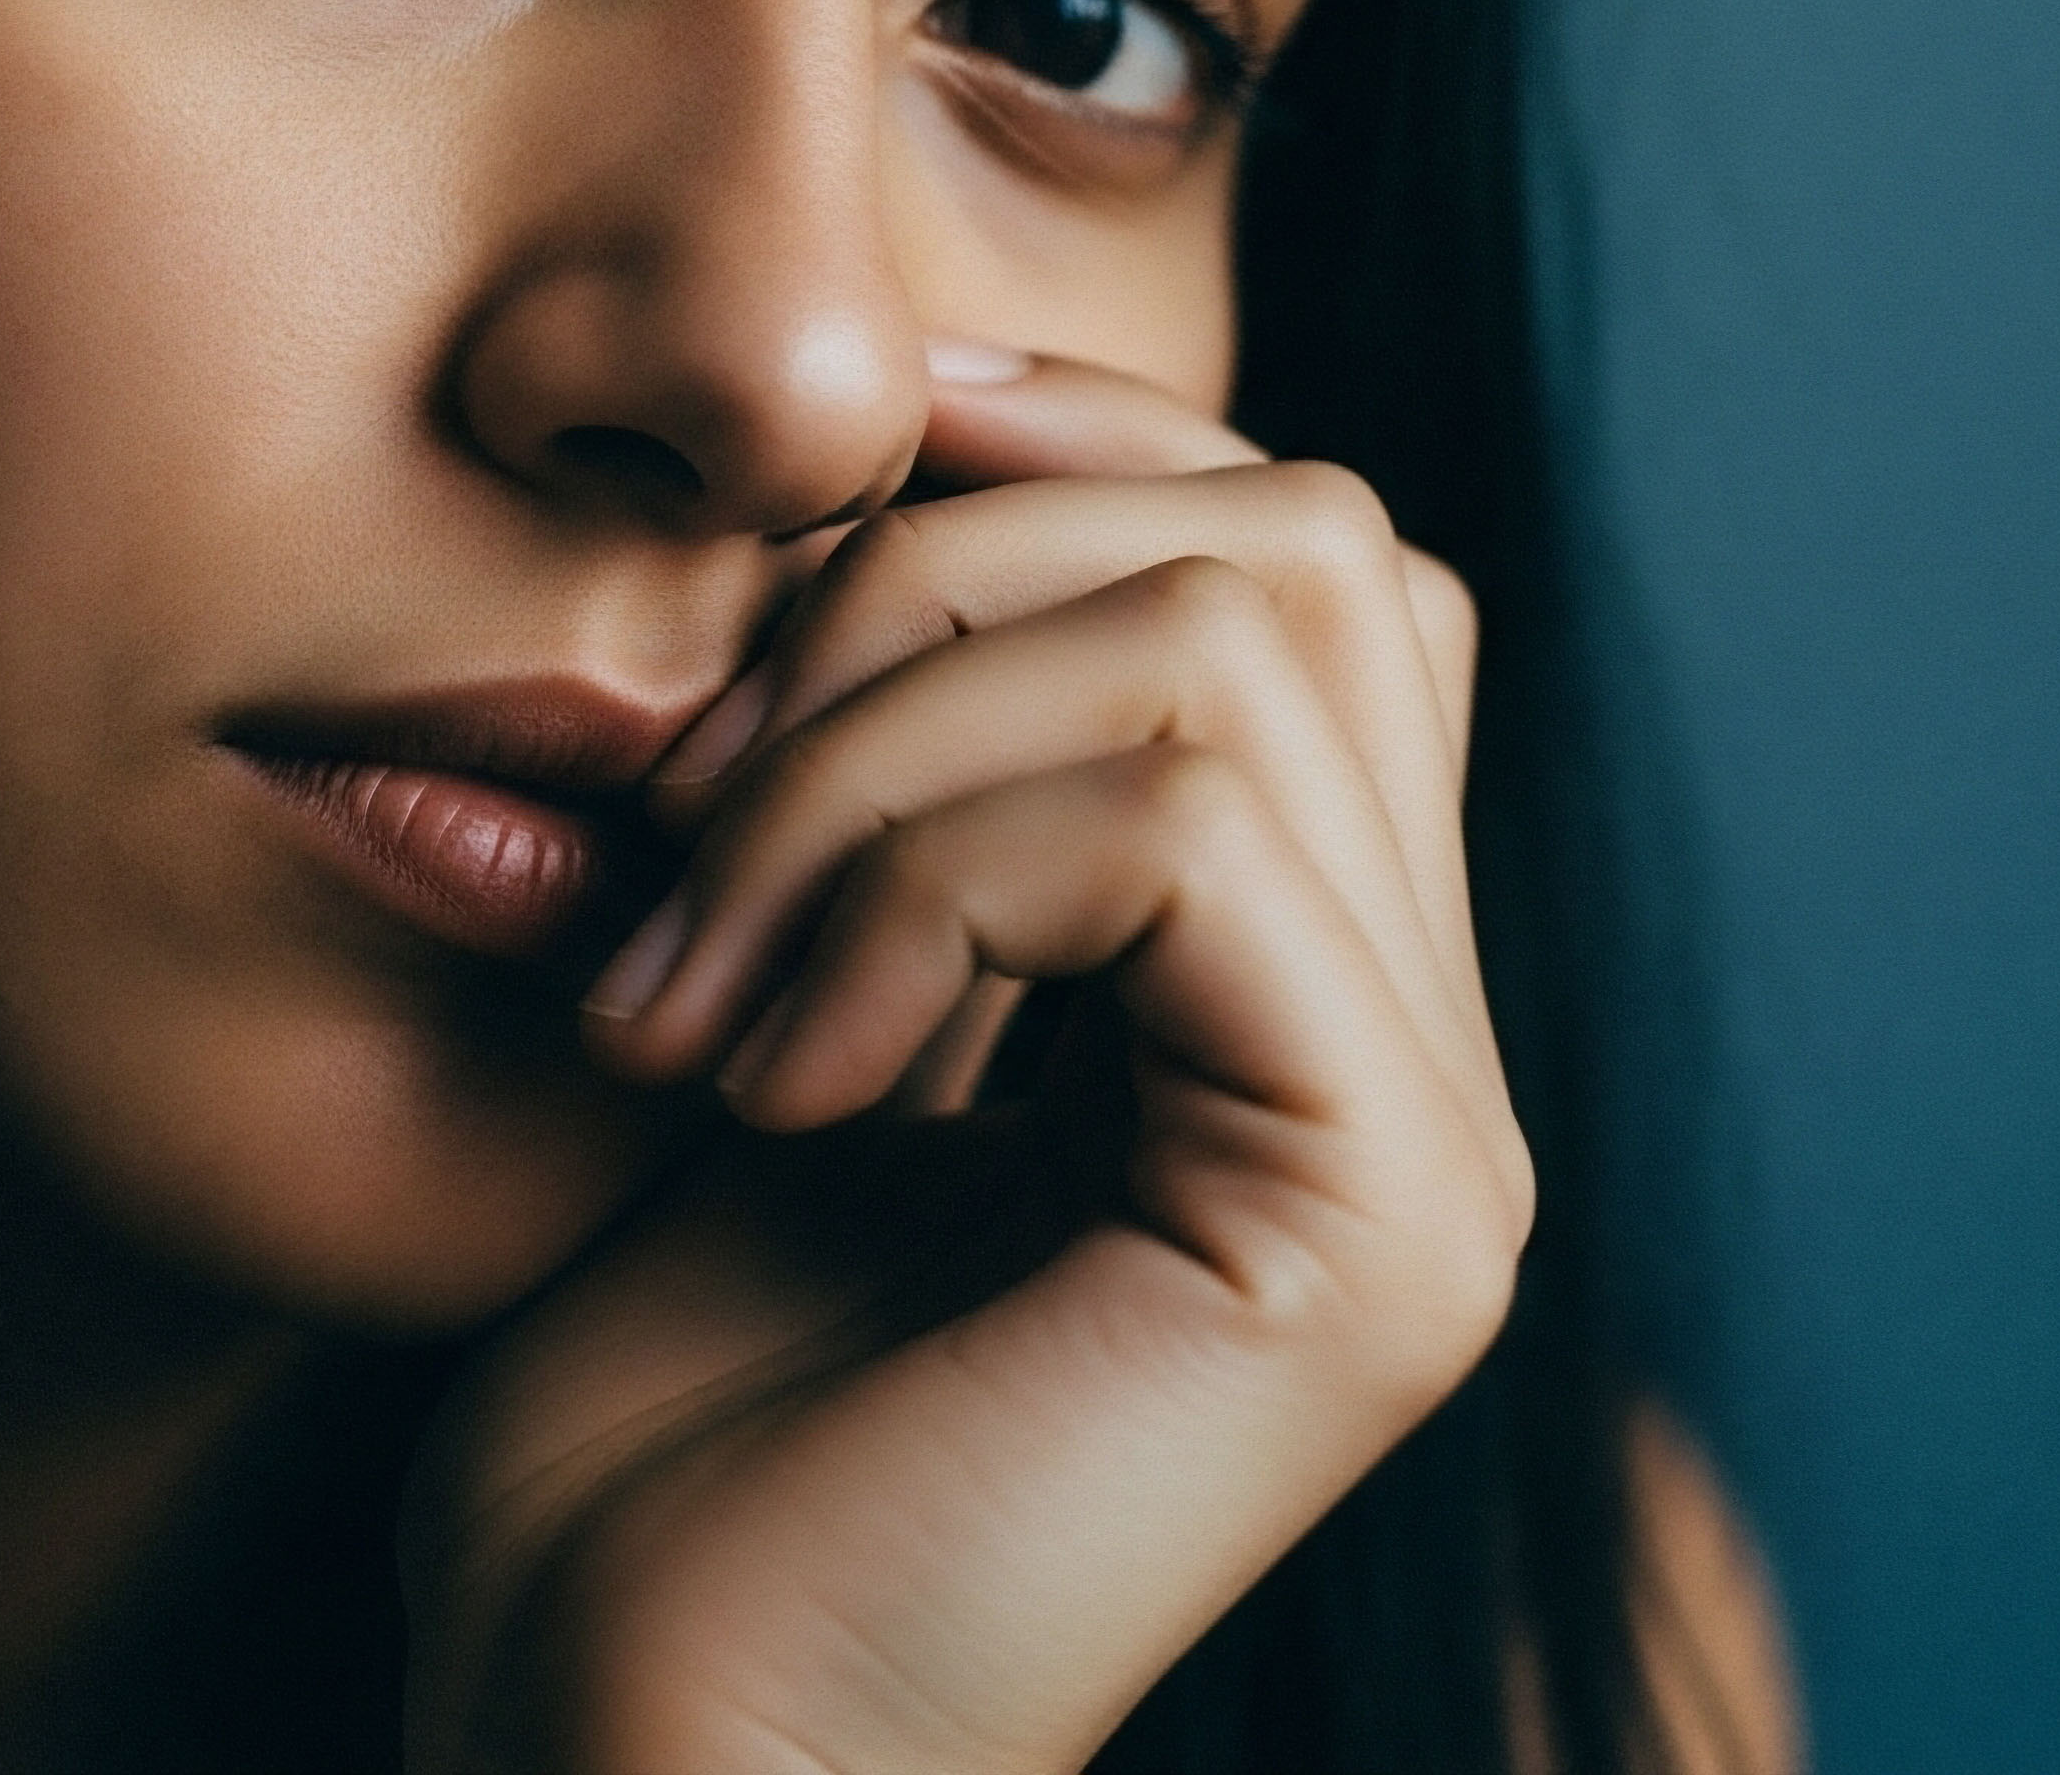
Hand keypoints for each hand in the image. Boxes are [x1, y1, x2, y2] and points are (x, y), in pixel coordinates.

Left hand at [404, 356, 1523, 1774]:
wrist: (629, 1710)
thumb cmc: (647, 1404)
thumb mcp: (761, 980)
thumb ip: (885, 738)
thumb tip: (911, 415)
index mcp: (1280, 986)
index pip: (1289, 547)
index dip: (1056, 444)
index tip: (806, 475)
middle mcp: (1410, 1052)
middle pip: (1289, 540)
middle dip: (918, 595)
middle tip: (679, 833)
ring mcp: (1430, 1144)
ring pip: (1229, 643)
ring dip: (863, 759)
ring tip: (684, 997)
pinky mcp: (1383, 1222)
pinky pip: (1184, 829)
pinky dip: (918, 889)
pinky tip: (775, 1085)